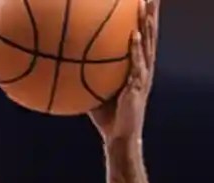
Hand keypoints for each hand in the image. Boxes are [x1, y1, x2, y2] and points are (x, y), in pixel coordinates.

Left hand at [89, 0, 159, 141]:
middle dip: (150, 12)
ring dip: (146, 23)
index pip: (142, 36)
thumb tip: (63, 60)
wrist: (119, 137)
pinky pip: (137, 64)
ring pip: (147, 44)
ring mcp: (143, 76)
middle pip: (149, 34)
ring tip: (143, 4)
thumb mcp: (94, 88)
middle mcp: (144, 68)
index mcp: (137, 66)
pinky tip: (134, 35)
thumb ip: (85, 73)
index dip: (143, 17)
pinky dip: (136, 49)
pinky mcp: (138, 87)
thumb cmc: (107, 115)